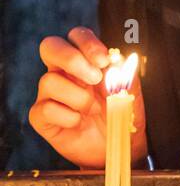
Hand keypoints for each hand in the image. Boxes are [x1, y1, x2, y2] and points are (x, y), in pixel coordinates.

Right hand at [29, 27, 147, 169]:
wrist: (119, 149)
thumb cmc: (123, 116)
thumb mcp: (132, 94)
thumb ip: (126, 75)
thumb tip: (117, 59)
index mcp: (85, 61)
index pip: (76, 36)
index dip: (87, 43)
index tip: (104, 60)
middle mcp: (63, 73)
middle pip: (50, 46)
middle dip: (71, 58)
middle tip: (94, 78)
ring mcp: (50, 94)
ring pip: (48, 81)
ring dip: (77, 97)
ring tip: (93, 109)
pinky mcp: (42, 117)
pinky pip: (45, 108)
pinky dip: (66, 116)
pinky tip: (78, 123)